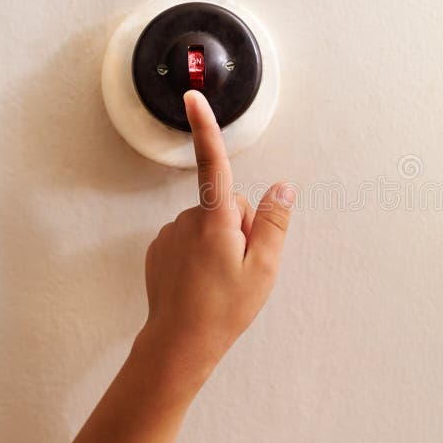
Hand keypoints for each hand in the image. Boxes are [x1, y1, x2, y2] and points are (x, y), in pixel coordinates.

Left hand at [138, 90, 294, 391]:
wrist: (179, 344)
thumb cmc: (225, 309)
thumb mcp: (264, 268)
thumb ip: (274, 223)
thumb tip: (282, 188)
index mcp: (215, 221)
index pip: (213, 165)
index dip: (205, 128)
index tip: (192, 98)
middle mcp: (187, 220)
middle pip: (227, 204)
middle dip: (239, 226)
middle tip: (241, 265)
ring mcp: (170, 235)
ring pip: (208, 223)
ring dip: (219, 241)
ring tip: (221, 278)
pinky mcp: (159, 249)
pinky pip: (189, 237)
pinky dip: (200, 251)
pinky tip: (202, 280)